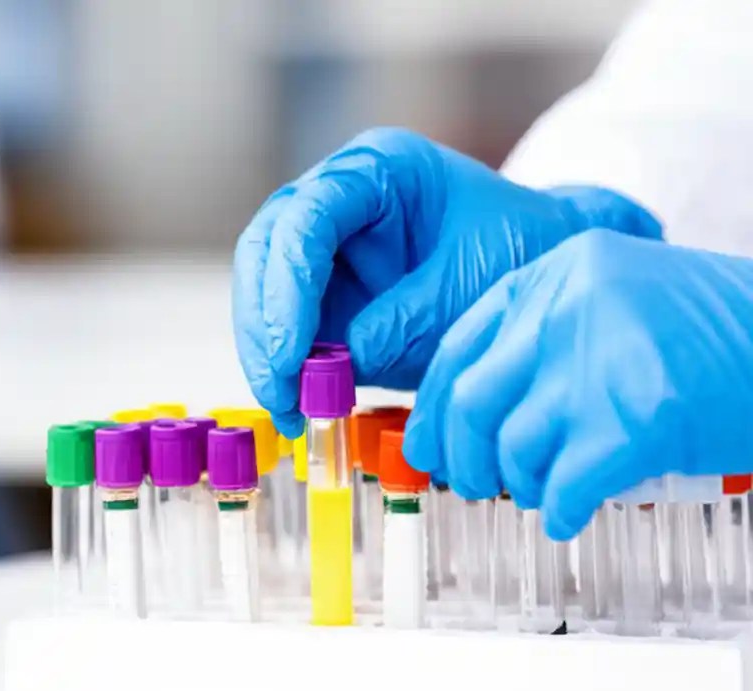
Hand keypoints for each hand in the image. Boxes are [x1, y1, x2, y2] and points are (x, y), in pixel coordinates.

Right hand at [231, 127, 661, 435]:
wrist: (540, 270)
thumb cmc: (516, 256)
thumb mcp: (470, 287)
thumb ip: (402, 322)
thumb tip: (339, 362)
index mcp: (375, 170)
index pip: (306, 218)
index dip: (288, 287)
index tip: (290, 353)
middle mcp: (334, 199)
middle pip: (265, 251)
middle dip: (263, 325)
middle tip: (278, 388)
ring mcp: (322, 246)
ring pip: (261, 291)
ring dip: (265, 353)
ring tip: (288, 408)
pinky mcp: (321, 292)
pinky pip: (282, 326)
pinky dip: (284, 367)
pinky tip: (296, 406)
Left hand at [404, 230, 752, 539]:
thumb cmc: (716, 335)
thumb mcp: (617, 302)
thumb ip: (547, 338)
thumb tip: (475, 413)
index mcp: (558, 272)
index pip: (460, 345)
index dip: (434, 407)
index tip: (428, 444)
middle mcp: (569, 306)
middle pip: (472, 399)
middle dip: (463, 456)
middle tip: (475, 483)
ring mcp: (601, 359)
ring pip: (513, 446)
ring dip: (519, 484)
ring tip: (542, 493)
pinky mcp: (639, 417)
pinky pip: (566, 484)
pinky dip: (560, 510)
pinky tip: (570, 514)